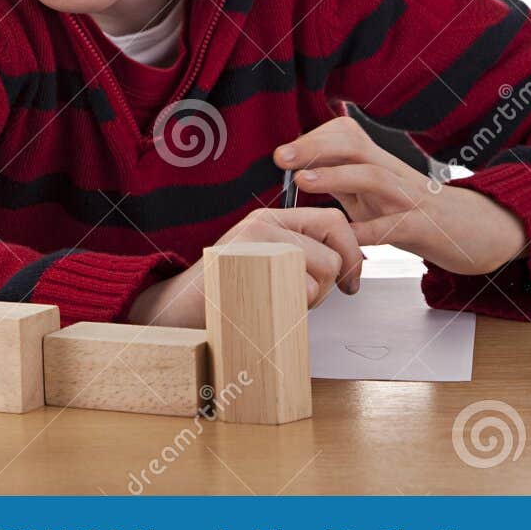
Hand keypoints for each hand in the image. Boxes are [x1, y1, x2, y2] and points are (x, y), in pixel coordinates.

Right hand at [129, 206, 364, 327]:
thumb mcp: (266, 264)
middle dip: (334, 280)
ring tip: (281, 301)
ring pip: (321, 269)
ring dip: (313, 297)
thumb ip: (300, 256)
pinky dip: (295, 305)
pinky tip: (270, 306)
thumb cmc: (226, 295)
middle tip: (317, 297)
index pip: (334, 220)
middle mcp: (264, 222)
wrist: (177, 310)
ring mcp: (255, 239)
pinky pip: (301, 286)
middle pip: (334, 248)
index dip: (353, 252)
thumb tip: (349, 266)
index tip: (350, 281)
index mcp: (271, 219)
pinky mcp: (250, 260)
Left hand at [277, 113, 528, 274]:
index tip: (282, 154)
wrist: (472, 232)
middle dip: (315, 147)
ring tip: (304, 180)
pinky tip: (346, 235)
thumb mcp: (371, 192)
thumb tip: (295, 169)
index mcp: (377, 163)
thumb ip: (339, 179)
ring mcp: (410, 199)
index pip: (344, 135)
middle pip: (355, 146)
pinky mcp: (424, 228)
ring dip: (337, 176)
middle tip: (281, 158)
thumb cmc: (412, 210)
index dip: (313, 139)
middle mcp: (393, 174)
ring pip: (375, 178)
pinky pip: (396, 226)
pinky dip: (369, 231)